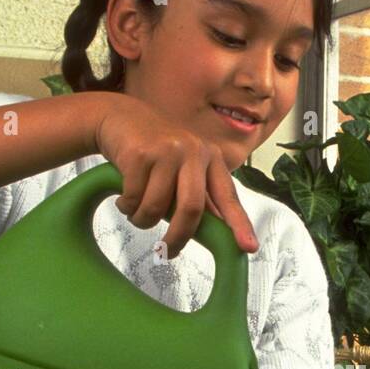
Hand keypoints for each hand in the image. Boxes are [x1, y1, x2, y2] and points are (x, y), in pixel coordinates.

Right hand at [95, 95, 258, 259]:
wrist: (121, 117)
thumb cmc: (156, 152)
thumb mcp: (184, 170)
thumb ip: (200, 198)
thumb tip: (218, 234)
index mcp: (212, 159)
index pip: (228, 196)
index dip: (239, 224)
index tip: (248, 247)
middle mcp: (194, 151)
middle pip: (192, 208)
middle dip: (178, 237)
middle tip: (168, 252)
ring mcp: (167, 150)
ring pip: (157, 207)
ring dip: (143, 220)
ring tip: (137, 214)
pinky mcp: (140, 153)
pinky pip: (134, 198)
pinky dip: (127, 207)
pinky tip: (124, 198)